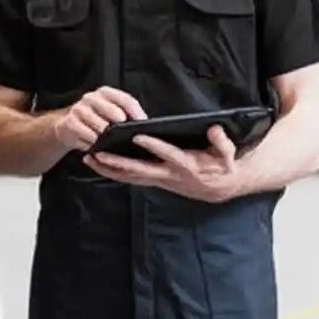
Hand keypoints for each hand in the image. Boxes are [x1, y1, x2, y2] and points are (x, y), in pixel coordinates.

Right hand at [53, 86, 146, 151]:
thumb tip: (145, 125)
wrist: (67, 126)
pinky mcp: (70, 122)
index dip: (136, 112)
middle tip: (124, 133)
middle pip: (112, 109)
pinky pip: (87, 135)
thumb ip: (125, 114)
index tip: (143, 123)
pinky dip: (93, 142)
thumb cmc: (95, 120)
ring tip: (107, 141)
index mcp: (105, 93)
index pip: (125, 99)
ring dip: (106, 136)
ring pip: (99, 125)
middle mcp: (91, 98)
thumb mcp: (109, 112)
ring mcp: (79, 109)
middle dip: (120, 123)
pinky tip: (94, 145)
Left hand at [85, 125, 241, 202]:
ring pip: (131, 177)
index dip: (154, 146)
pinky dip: (114, 174)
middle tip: (99, 154)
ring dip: (110, 170)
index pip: (169, 154)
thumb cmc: (224, 168)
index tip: (138, 136)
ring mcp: (161, 180)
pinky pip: (131, 179)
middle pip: (140, 170)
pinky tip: (99, 166)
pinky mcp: (155, 181)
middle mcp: (170, 175)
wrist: (221, 188)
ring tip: (90, 158)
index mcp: (188, 165)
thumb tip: (214, 130)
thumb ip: (222, 143)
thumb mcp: (228, 156)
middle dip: (118, 162)